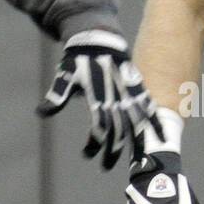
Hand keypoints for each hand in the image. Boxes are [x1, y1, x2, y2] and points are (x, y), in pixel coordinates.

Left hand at [38, 30, 160, 169]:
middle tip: (104, 167)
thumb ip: (57, 95)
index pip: (99, 126)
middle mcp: (116, 95)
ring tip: (137, 160)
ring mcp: (129, 91)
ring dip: (135, 141)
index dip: (94, 143)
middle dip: (112, 150)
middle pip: (118, 129)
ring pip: (136, 121)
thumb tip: (41, 112)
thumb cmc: (78, 59)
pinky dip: (154, 122)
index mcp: (99, 94)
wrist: (99, 36)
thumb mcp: (65, 75)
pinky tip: (162, 136)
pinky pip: (149, 108)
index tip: (86, 154)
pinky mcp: (137, 87)